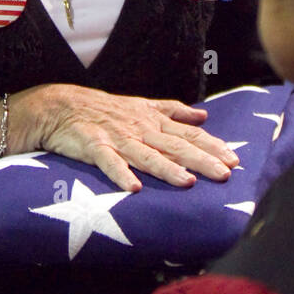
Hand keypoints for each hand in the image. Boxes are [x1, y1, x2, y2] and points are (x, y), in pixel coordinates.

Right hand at [22, 83, 239, 193]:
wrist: (59, 105)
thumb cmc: (103, 108)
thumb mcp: (141, 104)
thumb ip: (173, 111)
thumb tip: (204, 117)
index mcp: (152, 120)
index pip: (188, 134)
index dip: (211, 146)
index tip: (234, 159)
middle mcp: (139, 128)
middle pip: (174, 145)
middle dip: (201, 160)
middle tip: (225, 173)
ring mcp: (117, 138)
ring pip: (146, 155)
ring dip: (167, 169)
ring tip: (188, 183)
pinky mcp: (93, 146)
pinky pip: (109, 162)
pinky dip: (121, 174)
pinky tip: (134, 188)